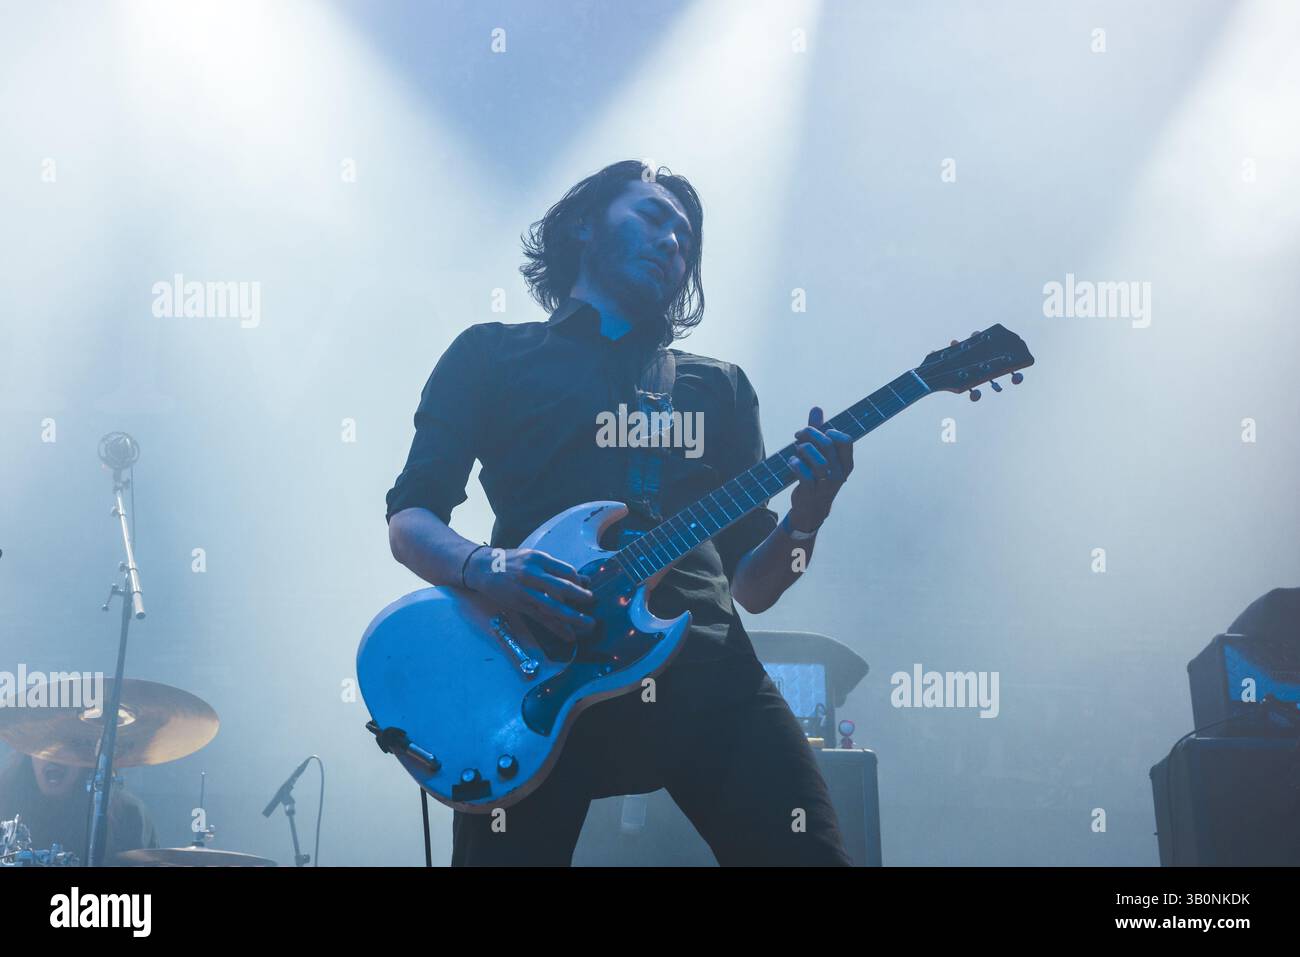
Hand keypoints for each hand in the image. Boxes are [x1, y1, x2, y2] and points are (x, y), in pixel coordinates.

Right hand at [464, 546, 595, 642]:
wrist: (482, 567)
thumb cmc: (511, 562)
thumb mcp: (532, 558)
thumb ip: (554, 569)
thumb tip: (581, 579)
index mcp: (538, 559)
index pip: (565, 571)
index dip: (577, 581)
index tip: (582, 588)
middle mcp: (532, 574)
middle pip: (561, 588)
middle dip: (580, 597)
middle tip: (592, 603)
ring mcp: (525, 591)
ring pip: (553, 606)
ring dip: (573, 617)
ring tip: (588, 624)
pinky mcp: (519, 605)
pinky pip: (541, 618)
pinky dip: (556, 627)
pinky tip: (568, 635)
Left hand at [786, 406, 853, 531]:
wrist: (811, 508)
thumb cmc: (816, 475)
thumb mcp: (820, 453)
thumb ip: (819, 431)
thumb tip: (816, 408)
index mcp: (846, 463)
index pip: (846, 439)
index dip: (830, 431)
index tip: (818, 430)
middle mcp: (840, 473)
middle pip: (827, 445)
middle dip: (810, 434)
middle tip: (798, 436)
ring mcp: (826, 484)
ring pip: (818, 461)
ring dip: (803, 450)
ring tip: (796, 451)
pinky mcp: (811, 492)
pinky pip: (804, 474)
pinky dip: (796, 464)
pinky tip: (792, 462)